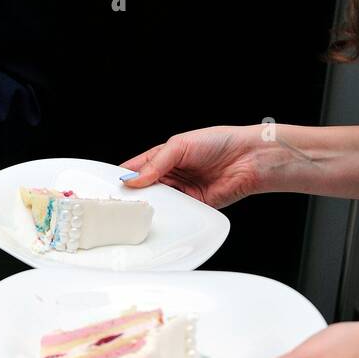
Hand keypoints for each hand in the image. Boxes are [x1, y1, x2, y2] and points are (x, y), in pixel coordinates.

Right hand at [120, 125, 266, 207]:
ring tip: (138, 208)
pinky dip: (168, 214)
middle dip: (133, 194)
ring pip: (158, 202)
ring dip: (150, 205)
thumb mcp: (181, 146)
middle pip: (144, 187)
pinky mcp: (194, 205)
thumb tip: (133, 179)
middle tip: (121, 201)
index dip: (123, 175)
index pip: (137, 167)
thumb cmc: (220, 143)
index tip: (109, 184)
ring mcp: (182, 191)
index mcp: (165, 156)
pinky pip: (177, 212)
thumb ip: (156, 163)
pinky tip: (160, 214)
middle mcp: (172, 174)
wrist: (249, 159)